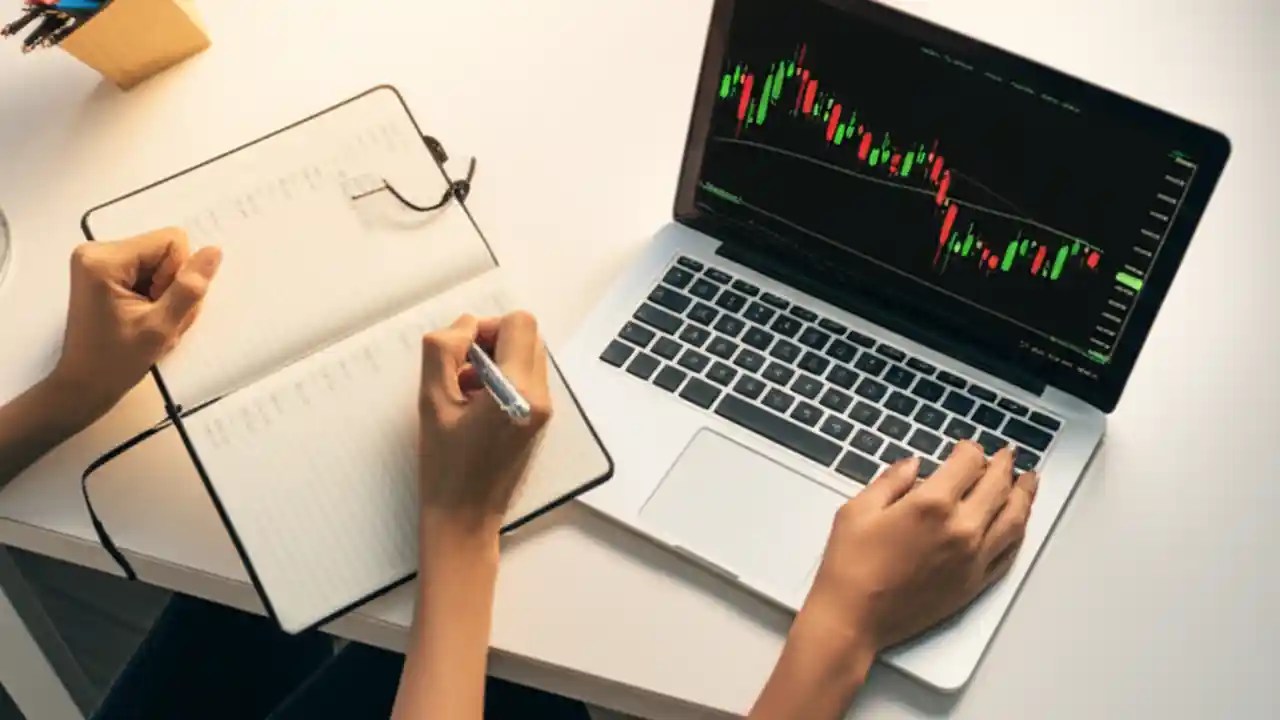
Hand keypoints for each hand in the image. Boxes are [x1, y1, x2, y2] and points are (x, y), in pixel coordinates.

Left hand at [52, 229, 221, 422]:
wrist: (84, 384)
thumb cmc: (118, 362)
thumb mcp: (161, 328)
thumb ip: (189, 288)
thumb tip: (214, 251)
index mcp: (104, 259)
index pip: (170, 241)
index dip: (178, 273)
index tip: (159, 305)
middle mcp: (96, 251)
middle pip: (163, 249)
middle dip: (170, 283)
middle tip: (154, 316)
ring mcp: (97, 260)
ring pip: (159, 261)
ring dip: (164, 291)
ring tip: (148, 319)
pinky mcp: (101, 271)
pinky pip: (146, 269)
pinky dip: (153, 292)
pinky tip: (142, 315)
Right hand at [417, 312, 552, 537]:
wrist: (465, 516)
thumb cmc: (445, 464)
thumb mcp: (432, 400)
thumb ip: (444, 350)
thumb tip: (466, 325)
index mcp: (519, 390)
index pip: (519, 323)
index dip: (486, 327)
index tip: (460, 354)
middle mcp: (541, 396)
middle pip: (527, 336)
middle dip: (491, 343)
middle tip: (460, 371)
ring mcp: (544, 410)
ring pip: (527, 356)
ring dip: (495, 361)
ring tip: (465, 391)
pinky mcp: (539, 420)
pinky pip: (526, 379)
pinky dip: (502, 379)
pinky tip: (475, 405)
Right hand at [801, 442, 1038, 655]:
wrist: (854, 617)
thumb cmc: (850, 565)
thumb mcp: (858, 510)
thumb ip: (891, 480)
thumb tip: (913, 465)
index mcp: (932, 504)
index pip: (968, 464)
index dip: (971, 450)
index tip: (968, 447)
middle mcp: (961, 529)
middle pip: (998, 487)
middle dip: (1004, 466)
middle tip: (1008, 455)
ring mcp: (973, 558)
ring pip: (1014, 519)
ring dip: (1024, 496)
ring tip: (1028, 483)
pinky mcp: (974, 584)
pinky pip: (1009, 553)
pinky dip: (1018, 533)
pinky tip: (1018, 523)